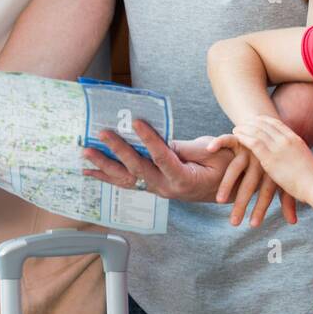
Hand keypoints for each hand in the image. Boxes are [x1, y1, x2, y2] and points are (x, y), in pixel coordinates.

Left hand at [81, 120, 230, 202]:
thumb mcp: (215, 154)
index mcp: (183, 180)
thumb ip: (188, 148)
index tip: (135, 121)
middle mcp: (165, 188)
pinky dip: (106, 176)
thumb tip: (163, 140)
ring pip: (126, 178)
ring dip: (104, 165)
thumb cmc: (224, 169)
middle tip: (102, 133)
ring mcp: (156, 189)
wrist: (226, 192)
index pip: (162, 158)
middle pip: (137, 169)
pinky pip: (126, 182)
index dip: (149, 139)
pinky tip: (89, 171)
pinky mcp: (151, 186)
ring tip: (86, 152)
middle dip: (118, 150)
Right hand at [207, 133, 297, 226]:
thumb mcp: (283, 178)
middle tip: (233, 224)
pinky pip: (227, 140)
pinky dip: (218, 143)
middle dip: (241, 205)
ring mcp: (249, 150)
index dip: (260, 209)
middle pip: (249, 185)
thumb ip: (287, 200)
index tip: (253, 225)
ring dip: (227, 185)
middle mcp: (260, 161)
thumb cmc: (278, 161)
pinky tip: (209, 149)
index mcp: (272, 171)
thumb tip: (294, 222)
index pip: (266, 193)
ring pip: (235, 168)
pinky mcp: (239, 138)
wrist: (273, 130)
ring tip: (219, 201)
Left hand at [230, 116, 312, 205]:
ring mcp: (278, 148)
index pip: (276, 123)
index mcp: (295, 139)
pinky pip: (253, 142)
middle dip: (252, 122)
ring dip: (245, 128)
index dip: (264, 120)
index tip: (256, 120)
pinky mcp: (270, 159)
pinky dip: (244, 137)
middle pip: (265, 124)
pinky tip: (236, 136)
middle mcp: (286, 139)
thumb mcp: (306, 162)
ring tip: (236, 129)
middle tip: (242, 123)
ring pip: (257, 131)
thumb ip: (297, 158)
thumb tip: (296, 161)